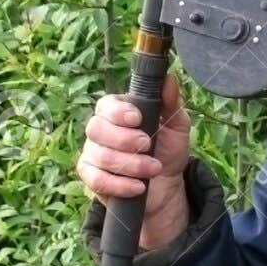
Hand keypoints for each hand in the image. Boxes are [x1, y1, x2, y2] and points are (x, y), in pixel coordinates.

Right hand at [77, 73, 192, 250]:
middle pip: (97, 128)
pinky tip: (138, 187)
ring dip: (131, 164)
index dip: (119, 112)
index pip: (107, 105)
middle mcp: (100, 129)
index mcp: (117, 111)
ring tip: (154, 169)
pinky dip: (120, 185)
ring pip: (100, 155)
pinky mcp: (91, 177)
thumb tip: (169, 78)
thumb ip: (172, 103)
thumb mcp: (176, 127)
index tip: (137, 119)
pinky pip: (96, 179)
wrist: (167, 186)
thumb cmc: (168, 151)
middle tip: (147, 146)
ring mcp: (92, 153)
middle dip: (124, 139)